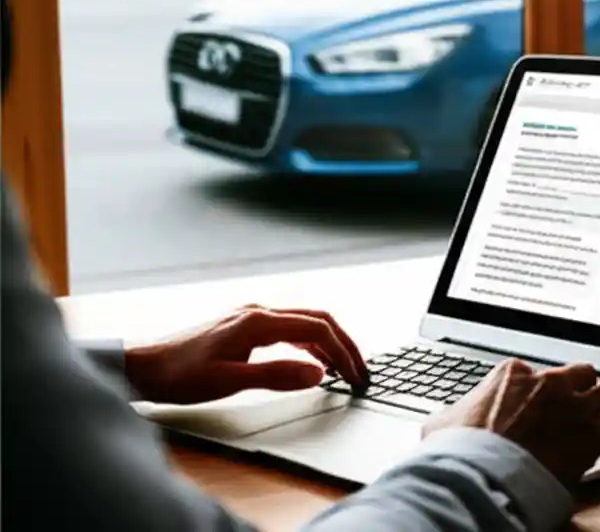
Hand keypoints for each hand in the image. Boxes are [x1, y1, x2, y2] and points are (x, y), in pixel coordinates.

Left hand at [123, 305, 368, 403]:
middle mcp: (259, 312)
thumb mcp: (230, 381)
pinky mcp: (244, 326)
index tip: (357, 376)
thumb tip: (319, 373)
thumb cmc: (181, 375)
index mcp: (259, 322)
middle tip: (361, 371)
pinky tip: (312, 361)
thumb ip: (277, 376)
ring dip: (329, 344)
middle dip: (344, 344)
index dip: (343, 353)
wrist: (143, 366)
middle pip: (318, 320)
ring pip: (305, 322)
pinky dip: (310, 343)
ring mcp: (251, 317)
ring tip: (344, 369)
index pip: (318, 330)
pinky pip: (289, 328)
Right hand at [420, 359, 599, 485]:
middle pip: (580, 372)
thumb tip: (445, 422)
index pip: (536, 372)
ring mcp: (573, 406)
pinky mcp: (592, 434)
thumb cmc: (459, 452)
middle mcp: (548, 383)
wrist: (481, 473)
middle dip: (584, 387)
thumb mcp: (443, 424)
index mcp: (512, 375)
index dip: (541, 392)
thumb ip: (454, 415)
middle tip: (583, 404)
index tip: (540, 406)